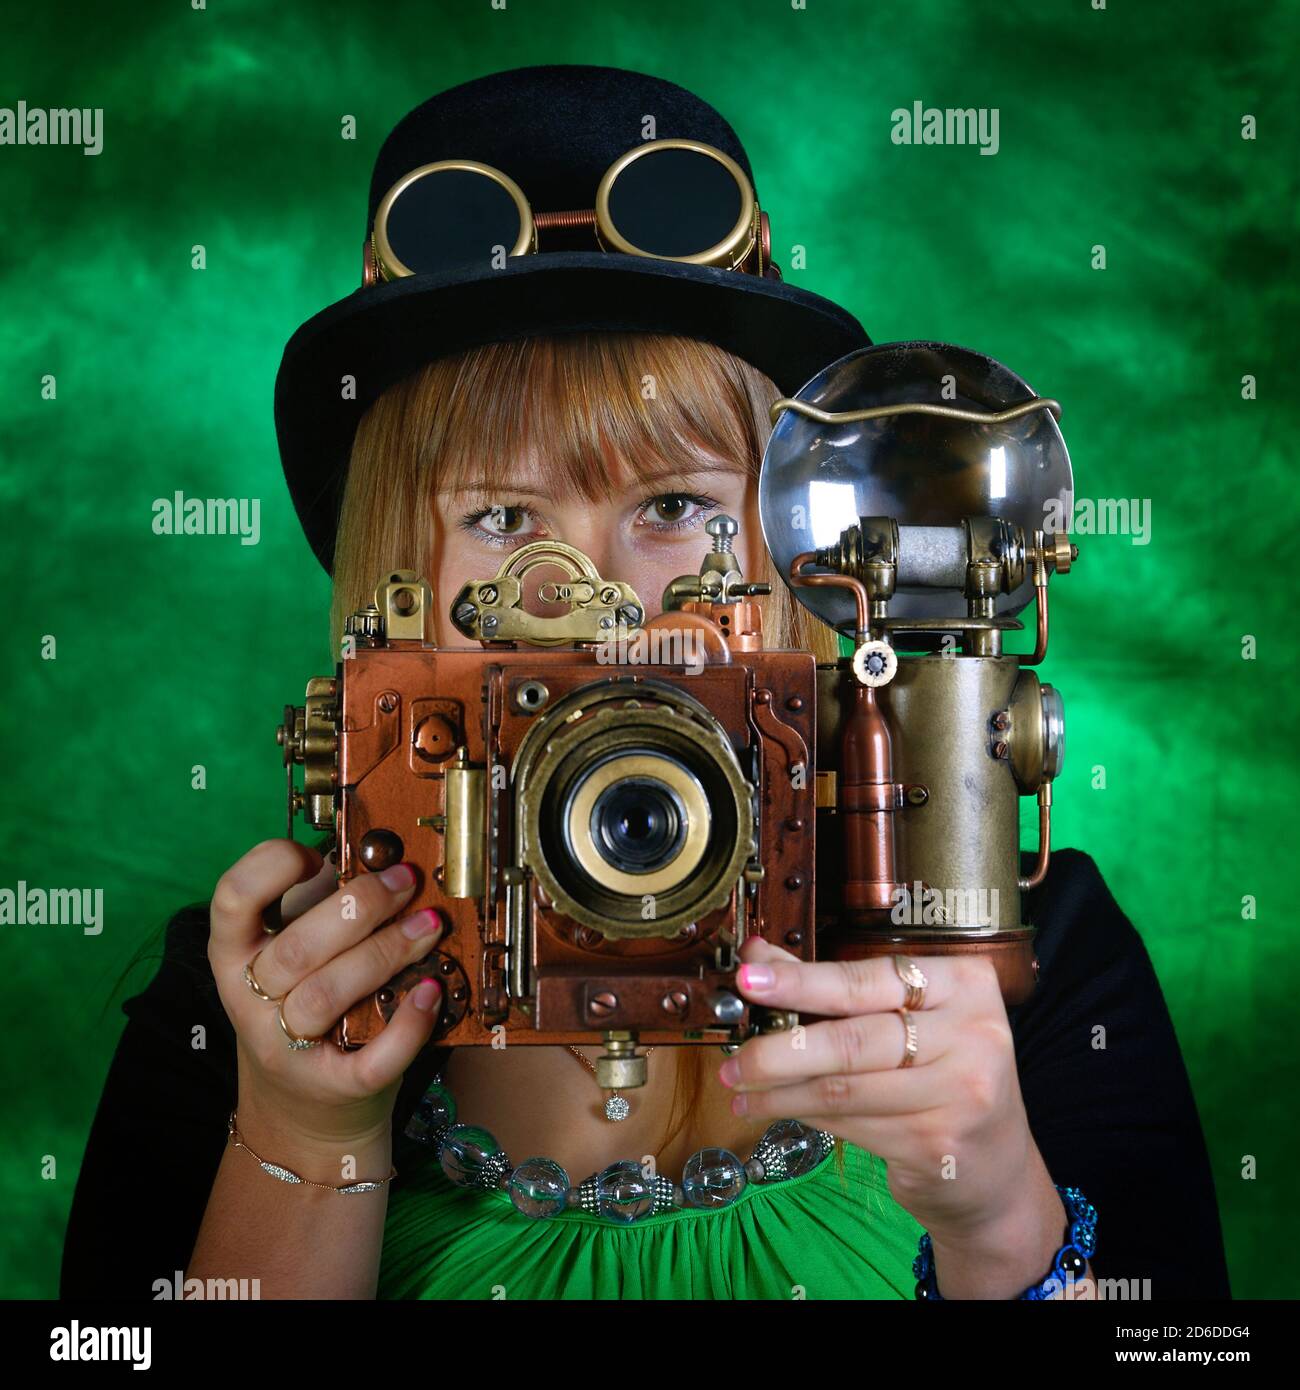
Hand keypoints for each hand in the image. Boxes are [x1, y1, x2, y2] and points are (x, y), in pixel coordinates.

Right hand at [207, 839, 444, 1157]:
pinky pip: (372, 1059)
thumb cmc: (301, 1007)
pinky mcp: (335, 1088)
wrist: (302, 1110)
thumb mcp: (291, 952)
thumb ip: (318, 905)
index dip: (269, 868)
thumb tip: (373, 852)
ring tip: (430, 927)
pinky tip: (431, 991)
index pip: (231, 901)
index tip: (317, 854)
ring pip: (327, 996)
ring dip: (385, 953)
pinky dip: (408, 1025)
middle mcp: (251, 1001)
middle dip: (359, 907)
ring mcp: (288, 1049)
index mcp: (234, 955)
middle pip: (295, 950)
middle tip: (406, 880)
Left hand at [724, 937, 1072, 1296]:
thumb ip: (834, 985)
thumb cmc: (940, 1074)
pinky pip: (850, 1124)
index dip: (804, 980)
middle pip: (854, 1039)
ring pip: (844, 1088)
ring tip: (740, 1086)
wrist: (993, 1168)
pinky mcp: (939, 1143)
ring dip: (780, 1090)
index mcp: (964, 984)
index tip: (750, 977)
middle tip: (734, 1055)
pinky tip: (774, 1109)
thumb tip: (758, 954)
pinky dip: (803, 1115)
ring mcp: (960, 1093)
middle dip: (781, 1048)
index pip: (869, 979)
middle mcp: (973, 1034)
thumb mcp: (904, 1018)